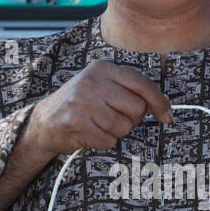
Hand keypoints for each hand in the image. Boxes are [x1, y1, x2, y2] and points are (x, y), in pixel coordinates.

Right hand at [29, 59, 171, 156]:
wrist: (43, 122)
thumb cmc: (79, 104)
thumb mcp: (100, 85)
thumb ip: (128, 89)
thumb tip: (163, 103)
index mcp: (102, 68)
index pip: (142, 83)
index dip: (159, 102)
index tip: (167, 116)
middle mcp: (93, 82)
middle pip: (137, 108)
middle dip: (131, 119)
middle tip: (115, 118)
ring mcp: (84, 103)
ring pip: (124, 127)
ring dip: (116, 132)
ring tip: (99, 125)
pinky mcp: (78, 124)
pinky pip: (108, 140)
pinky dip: (103, 142)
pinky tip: (90, 133)